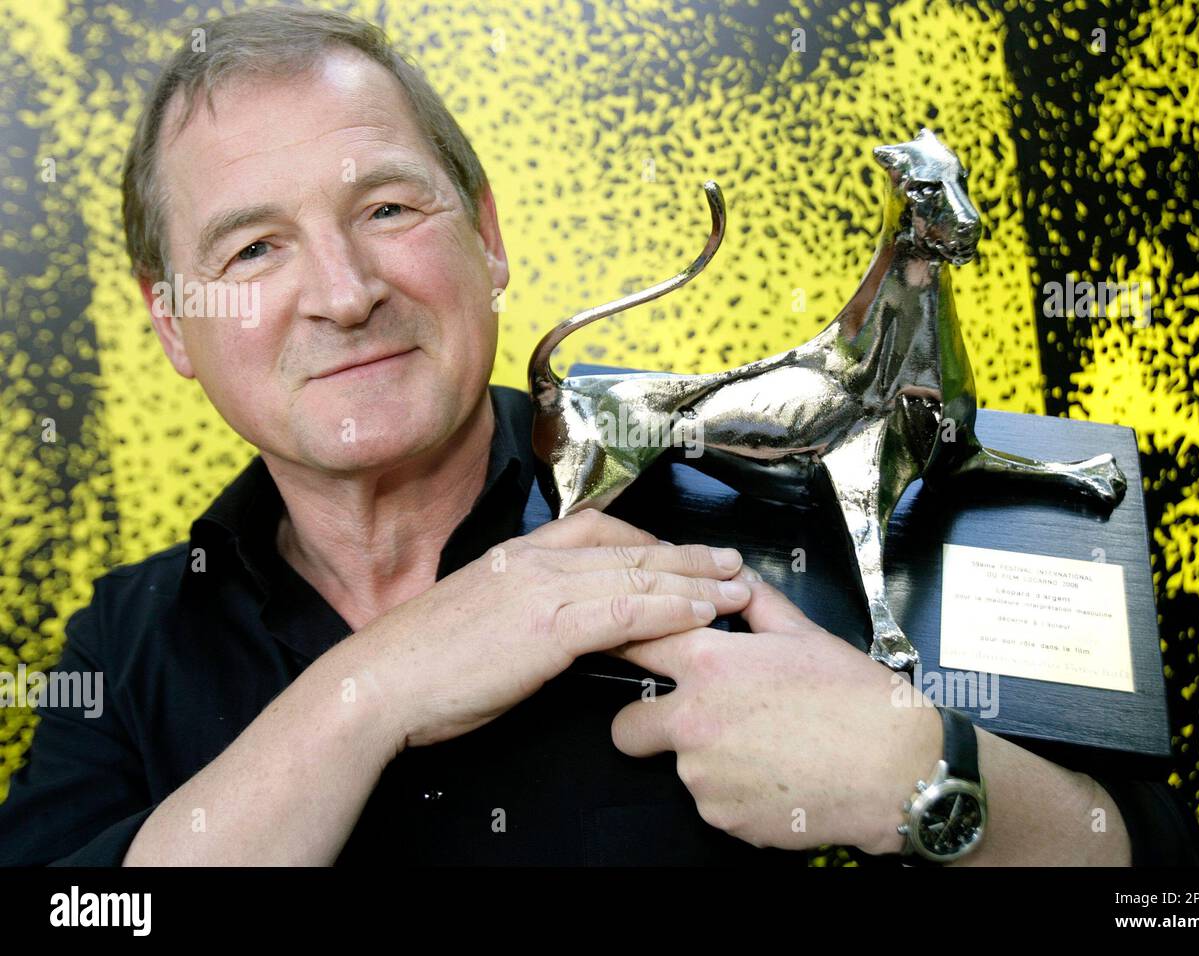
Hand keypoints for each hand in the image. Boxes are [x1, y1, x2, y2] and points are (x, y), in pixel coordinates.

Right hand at [353, 510, 754, 751]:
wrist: (379, 682)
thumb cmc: (424, 662)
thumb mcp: (481, 613)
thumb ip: (525, 605)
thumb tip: (560, 620)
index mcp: (518, 552)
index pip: (600, 529)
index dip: (651, 541)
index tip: (684, 553)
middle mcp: (535, 558)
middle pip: (631, 548)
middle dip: (690, 556)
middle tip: (735, 561)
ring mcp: (542, 589)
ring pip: (638, 576)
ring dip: (696, 582)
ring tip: (738, 589)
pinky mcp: (547, 627)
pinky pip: (625, 613)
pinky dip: (670, 610)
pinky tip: (702, 615)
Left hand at [608, 570, 941, 854]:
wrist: (895, 771)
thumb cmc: (856, 701)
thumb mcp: (805, 634)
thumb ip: (756, 603)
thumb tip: (733, 582)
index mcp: (711, 665)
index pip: (636, 646)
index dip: (624, 645)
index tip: (618, 649)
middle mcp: (695, 722)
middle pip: (626, 728)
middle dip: (643, 724)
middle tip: (686, 720)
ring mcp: (705, 777)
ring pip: (679, 767)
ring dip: (706, 760)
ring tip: (764, 748)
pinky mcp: (722, 818)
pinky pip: (713, 802)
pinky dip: (735, 793)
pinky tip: (775, 776)